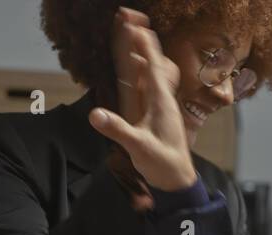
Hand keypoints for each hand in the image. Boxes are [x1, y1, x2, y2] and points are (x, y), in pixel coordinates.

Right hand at [89, 8, 196, 191]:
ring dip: (142, 51)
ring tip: (134, 32)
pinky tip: (137, 65)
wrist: (177, 181)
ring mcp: (160, 106)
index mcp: (161, 102)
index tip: (134, 23)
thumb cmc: (163, 165)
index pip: (153, 65)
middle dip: (142, 39)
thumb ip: (117, 129)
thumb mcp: (138, 147)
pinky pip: (149, 85)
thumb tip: (94, 114)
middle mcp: (163, 99)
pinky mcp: (156, 114)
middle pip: (152, 61)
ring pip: (152, 71)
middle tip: (130, 17)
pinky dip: (142, 69)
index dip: (143, 44)